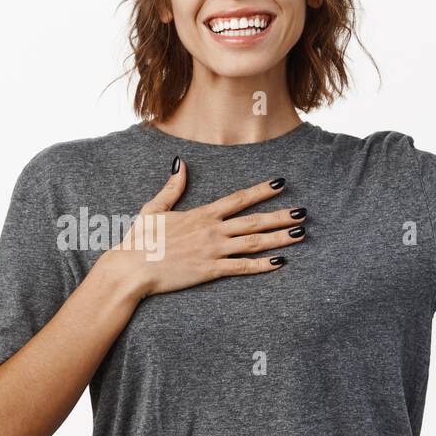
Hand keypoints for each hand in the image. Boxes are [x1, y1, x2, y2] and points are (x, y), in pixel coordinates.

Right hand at [98, 158, 306, 298]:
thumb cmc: (140, 240)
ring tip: (300, 233)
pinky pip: (242, 268)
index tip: (281, 183)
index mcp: (201, 214)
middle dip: (281, 216)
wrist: (131, 268)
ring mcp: (213, 251)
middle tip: (304, 212)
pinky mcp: (210, 271)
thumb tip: (181, 164)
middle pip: (254, 221)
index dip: (262, 190)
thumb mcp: (154, 208)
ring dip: (279, 238)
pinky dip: (262, 265)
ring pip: (254, 243)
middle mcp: (212, 230)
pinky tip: (280, 262)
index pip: (238, 199)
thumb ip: (172, 188)